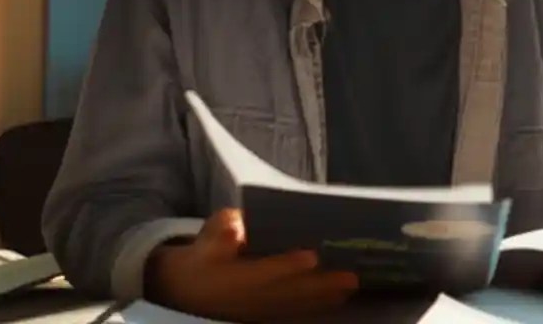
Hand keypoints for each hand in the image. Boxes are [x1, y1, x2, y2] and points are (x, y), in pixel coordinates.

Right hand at [145, 208, 357, 322]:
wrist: (190, 290)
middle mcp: (249, 298)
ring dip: (325, 297)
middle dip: (320, 285)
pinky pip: (295, 311)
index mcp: (232, 277)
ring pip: (296, 304)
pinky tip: (339, 298)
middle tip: (350, 277)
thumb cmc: (206, 254)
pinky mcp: (266, 314)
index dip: (287, 266)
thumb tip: (236, 228)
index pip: (264, 272)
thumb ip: (223, 229)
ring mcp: (259, 309)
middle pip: (288, 292)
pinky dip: (317, 305)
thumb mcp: (209, 236)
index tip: (311, 256)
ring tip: (352, 286)